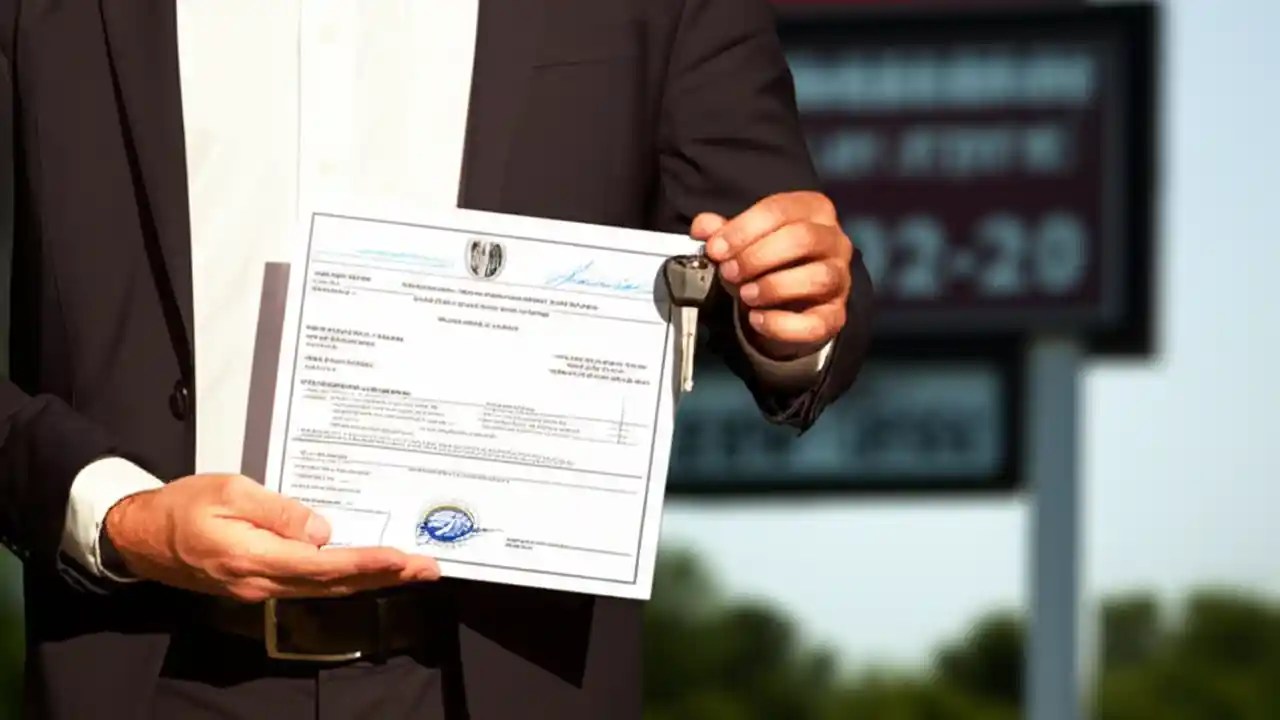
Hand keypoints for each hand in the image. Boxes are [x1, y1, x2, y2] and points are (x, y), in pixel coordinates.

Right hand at [104, 474, 438, 601]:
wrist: (139, 536)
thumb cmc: (181, 507)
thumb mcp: (229, 491)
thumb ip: (277, 511)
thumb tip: (322, 530)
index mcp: (256, 559)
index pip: (325, 565)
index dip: (368, 562)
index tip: (403, 558)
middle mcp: (263, 583)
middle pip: (335, 583)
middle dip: (385, 575)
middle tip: (428, 567)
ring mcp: (261, 589)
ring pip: (326, 587)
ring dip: (370, 578)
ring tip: (410, 569)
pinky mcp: (259, 584)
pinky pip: (310, 583)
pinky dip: (344, 577)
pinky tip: (366, 568)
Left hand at [693, 191, 852, 359]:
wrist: (791, 301)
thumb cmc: (769, 259)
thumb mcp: (744, 239)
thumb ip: (723, 231)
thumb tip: (702, 227)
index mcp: (813, 210)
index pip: (780, 210)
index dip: (743, 229)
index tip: (715, 249)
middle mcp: (834, 240)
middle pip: (803, 238)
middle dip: (758, 256)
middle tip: (729, 272)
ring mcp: (840, 278)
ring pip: (818, 277)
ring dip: (774, 286)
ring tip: (745, 295)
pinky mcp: (835, 315)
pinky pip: (816, 322)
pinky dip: (782, 324)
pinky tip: (757, 320)